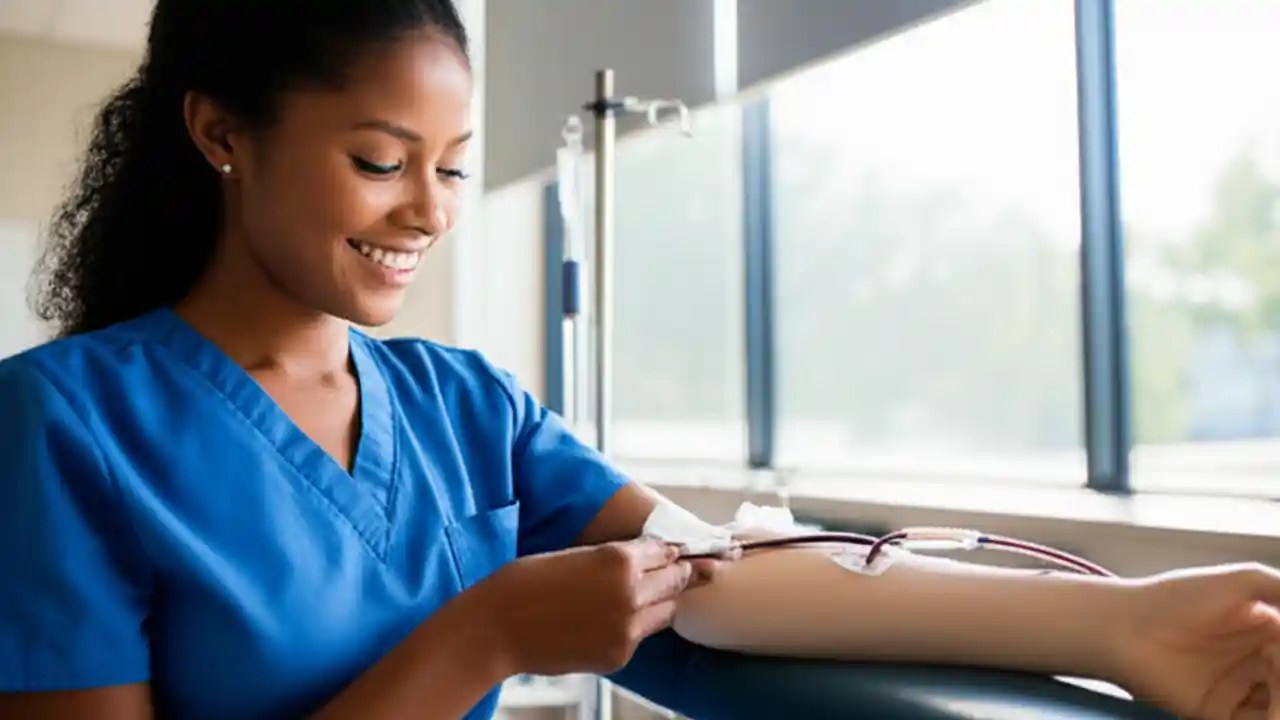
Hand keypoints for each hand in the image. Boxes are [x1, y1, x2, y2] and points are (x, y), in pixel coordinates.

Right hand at [479, 538, 699, 676]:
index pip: (667, 552)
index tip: (679, 552)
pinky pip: (641, 637)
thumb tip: (650, 558)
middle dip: (678, 574)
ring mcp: (628, 629)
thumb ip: (617, 557)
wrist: (498, 627)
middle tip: (687, 570)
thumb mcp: (578, 554)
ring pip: (666, 612)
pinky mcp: (618, 655)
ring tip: (649, 595)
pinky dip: (636, 627)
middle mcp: (632, 593)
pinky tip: (616, 619)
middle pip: (676, 581)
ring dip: (662, 601)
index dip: (672, 551)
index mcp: (620, 559)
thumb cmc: (529, 581)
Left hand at [1113, 563, 1279, 718]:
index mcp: (1270, 629)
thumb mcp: (1245, 582)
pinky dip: (1272, 718)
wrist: (1124, 626)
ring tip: (1273, 682)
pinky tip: (1272, 707)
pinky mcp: (1220, 715)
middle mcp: (1260, 662)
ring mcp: (1242, 690)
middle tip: (1275, 663)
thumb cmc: (1181, 597)